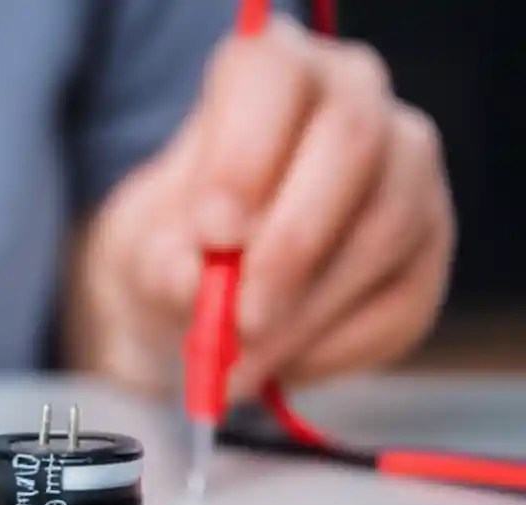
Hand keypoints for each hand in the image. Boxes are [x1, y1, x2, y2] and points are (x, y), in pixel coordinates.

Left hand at [69, 17, 453, 397]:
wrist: (202, 293)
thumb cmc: (174, 247)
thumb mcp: (143, 252)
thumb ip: (162, 263)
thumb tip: (195, 283)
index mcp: (271, 73)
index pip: (273, 76)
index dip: (245, 155)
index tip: (213, 233)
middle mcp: (354, 100)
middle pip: (350, 143)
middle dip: (290, 243)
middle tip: (238, 318)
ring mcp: (407, 172)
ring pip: (384, 229)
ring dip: (308, 312)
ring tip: (242, 362)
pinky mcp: (429, 250)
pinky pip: (402, 301)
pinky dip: (335, 347)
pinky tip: (282, 363)